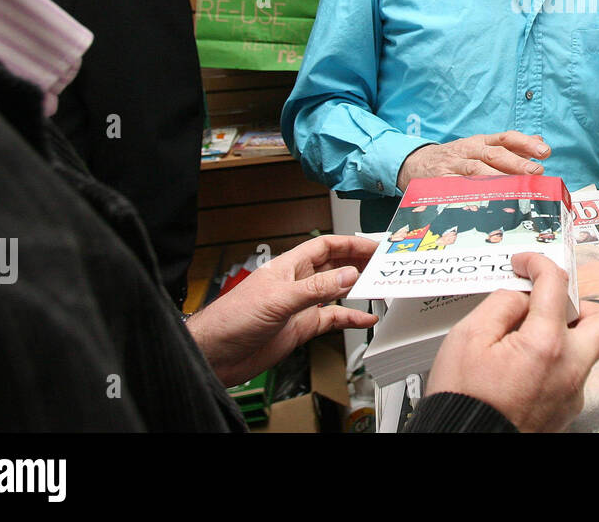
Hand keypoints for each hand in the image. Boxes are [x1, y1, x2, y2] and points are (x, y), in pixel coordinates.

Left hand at [187, 235, 378, 387]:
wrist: (216, 354)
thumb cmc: (231, 319)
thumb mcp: (278, 299)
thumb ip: (315, 288)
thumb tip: (347, 275)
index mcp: (289, 267)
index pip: (325, 246)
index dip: (349, 244)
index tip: (372, 246)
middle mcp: (297, 283)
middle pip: (334, 266)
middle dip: (358, 263)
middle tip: (382, 264)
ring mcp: (300, 305)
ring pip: (336, 292)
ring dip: (357, 289)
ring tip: (379, 287)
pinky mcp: (301, 327)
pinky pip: (332, 319)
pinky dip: (350, 319)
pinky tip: (364, 320)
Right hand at [397, 131, 550, 192]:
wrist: (415, 163)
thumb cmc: (457, 158)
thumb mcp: (481, 147)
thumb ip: (510, 147)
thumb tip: (539, 141)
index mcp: (480, 142)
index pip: (505, 138)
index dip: (526, 143)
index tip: (544, 151)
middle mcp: (468, 151)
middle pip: (493, 154)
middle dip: (516, 163)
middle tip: (535, 171)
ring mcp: (453, 166)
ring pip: (476, 171)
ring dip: (497, 179)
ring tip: (516, 188)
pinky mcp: (439, 182)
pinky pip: (456, 189)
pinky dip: (470, 194)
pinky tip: (485, 202)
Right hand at [426, 253, 598, 431]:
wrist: (464, 443)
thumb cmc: (463, 399)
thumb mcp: (468, 337)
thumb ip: (501, 304)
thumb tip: (521, 295)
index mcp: (547, 345)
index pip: (556, 284)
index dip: (539, 264)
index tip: (526, 264)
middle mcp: (570, 370)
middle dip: (582, 305)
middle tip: (551, 305)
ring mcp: (572, 394)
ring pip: (588, 351)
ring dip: (566, 336)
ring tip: (525, 340)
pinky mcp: (566, 412)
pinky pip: (572, 376)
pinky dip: (555, 363)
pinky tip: (524, 367)